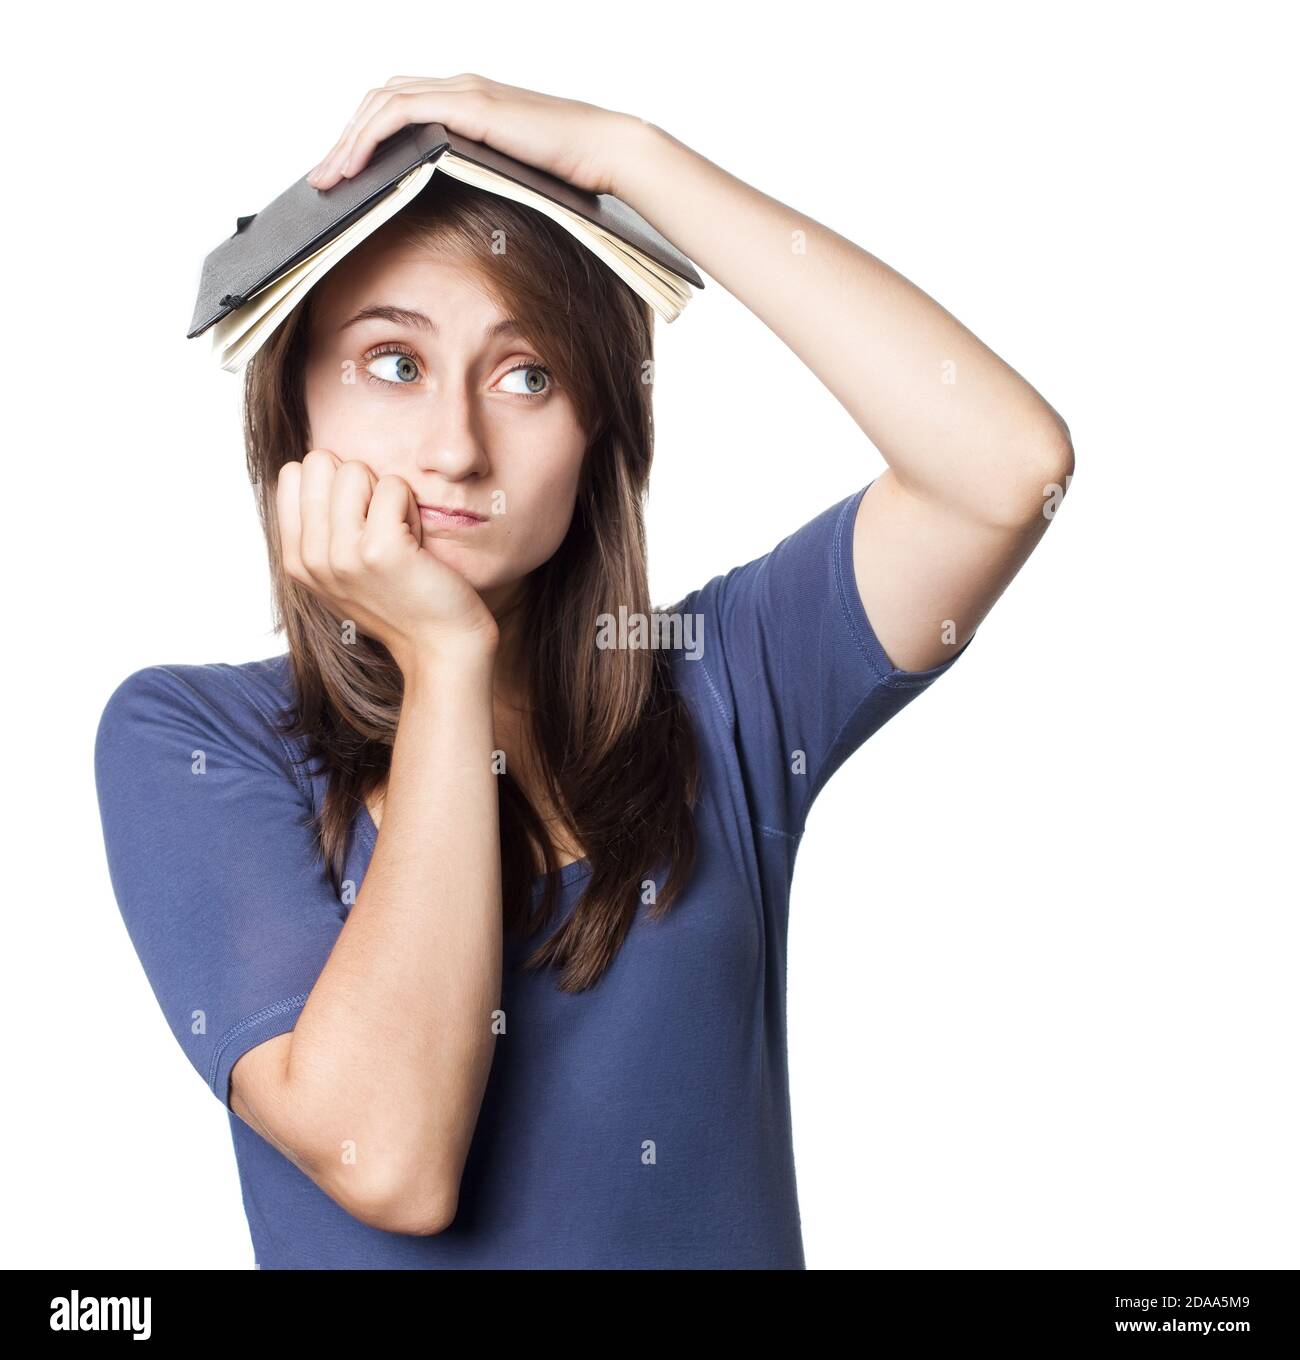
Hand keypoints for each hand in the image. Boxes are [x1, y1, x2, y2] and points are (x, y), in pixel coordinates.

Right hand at [277, 449, 498, 671]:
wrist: (441, 645)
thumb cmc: (400, 601)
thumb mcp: (340, 571)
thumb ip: (318, 527)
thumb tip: (306, 467)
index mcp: (295, 559)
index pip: (291, 474)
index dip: (333, 484)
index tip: (357, 523)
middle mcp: (310, 558)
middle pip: (320, 463)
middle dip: (358, 484)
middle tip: (382, 527)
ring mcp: (342, 555)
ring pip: (354, 469)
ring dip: (386, 495)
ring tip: (399, 536)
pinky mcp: (381, 550)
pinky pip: (393, 486)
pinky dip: (410, 506)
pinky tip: (416, 544)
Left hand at [305, 73, 643, 197]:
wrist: (607, 151)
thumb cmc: (573, 173)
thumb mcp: (514, 178)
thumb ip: (483, 182)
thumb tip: (458, 218)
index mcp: (469, 102)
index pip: (400, 106)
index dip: (366, 137)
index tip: (347, 175)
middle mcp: (460, 88)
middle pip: (380, 100)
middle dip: (346, 139)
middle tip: (325, 181)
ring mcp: (464, 92)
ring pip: (382, 102)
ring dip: (350, 140)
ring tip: (331, 179)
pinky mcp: (469, 105)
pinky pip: (400, 111)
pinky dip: (370, 136)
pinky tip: (356, 166)